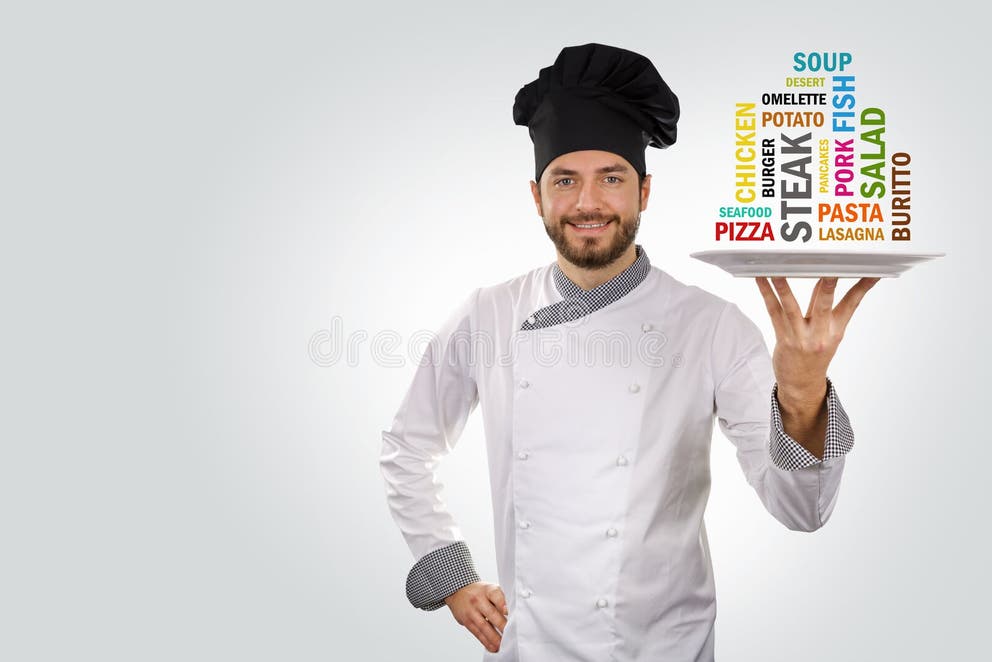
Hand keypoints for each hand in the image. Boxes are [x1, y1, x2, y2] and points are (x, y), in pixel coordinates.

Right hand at [444, 581, 508, 653]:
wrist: (459, 592)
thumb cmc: (481, 592)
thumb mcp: (490, 589)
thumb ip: (502, 599)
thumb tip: (514, 613)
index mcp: (488, 589)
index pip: (496, 595)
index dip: (503, 604)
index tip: (510, 613)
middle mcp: (478, 599)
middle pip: (491, 613)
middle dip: (502, 625)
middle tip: (511, 634)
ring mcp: (471, 611)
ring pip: (484, 626)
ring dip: (494, 637)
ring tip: (502, 645)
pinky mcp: (466, 621)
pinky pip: (477, 632)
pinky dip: (486, 641)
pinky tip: (493, 647)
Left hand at [756, 276, 877, 421]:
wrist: (802, 385)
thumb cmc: (814, 355)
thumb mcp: (828, 333)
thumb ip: (822, 306)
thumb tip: (823, 278)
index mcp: (836, 329)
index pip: (852, 303)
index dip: (863, 287)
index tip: (873, 272)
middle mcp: (821, 333)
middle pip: (824, 303)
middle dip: (827, 285)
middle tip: (829, 268)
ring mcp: (801, 337)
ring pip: (792, 307)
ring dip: (783, 287)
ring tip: (777, 270)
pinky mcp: (784, 339)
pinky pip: (773, 313)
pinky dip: (767, 295)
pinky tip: (761, 280)